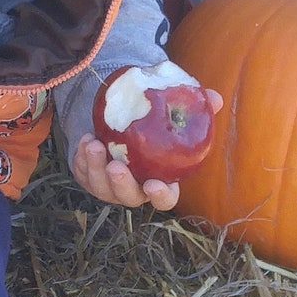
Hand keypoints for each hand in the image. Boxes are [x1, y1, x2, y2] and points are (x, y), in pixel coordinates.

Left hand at [70, 88, 223, 211]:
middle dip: (121, 185)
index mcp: (160, 181)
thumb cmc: (153, 122)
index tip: (154, 185)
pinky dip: (81, 159)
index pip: (165, 199)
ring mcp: (109, 185)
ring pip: (101, 188)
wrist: (121, 115)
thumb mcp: (172, 111)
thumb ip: (194, 107)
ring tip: (93, 144)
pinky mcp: (89, 175)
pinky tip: (84, 139)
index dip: (160, 196)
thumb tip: (215, 97)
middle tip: (116, 166)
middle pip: (129, 198)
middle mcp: (134, 188)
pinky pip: (83, 173)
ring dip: (96, 168)